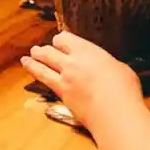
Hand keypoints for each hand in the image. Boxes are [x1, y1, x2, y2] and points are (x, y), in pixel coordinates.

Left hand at [21, 32, 142, 131]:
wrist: (112, 111)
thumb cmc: (123, 89)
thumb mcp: (120, 68)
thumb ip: (106, 65)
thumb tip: (106, 68)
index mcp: (87, 50)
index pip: (65, 38)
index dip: (60, 39)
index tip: (59, 41)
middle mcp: (72, 62)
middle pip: (50, 51)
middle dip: (43, 50)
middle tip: (37, 49)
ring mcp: (64, 78)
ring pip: (43, 66)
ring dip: (33, 61)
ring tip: (26, 59)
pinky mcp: (61, 94)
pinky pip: (45, 81)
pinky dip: (36, 75)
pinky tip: (33, 74)